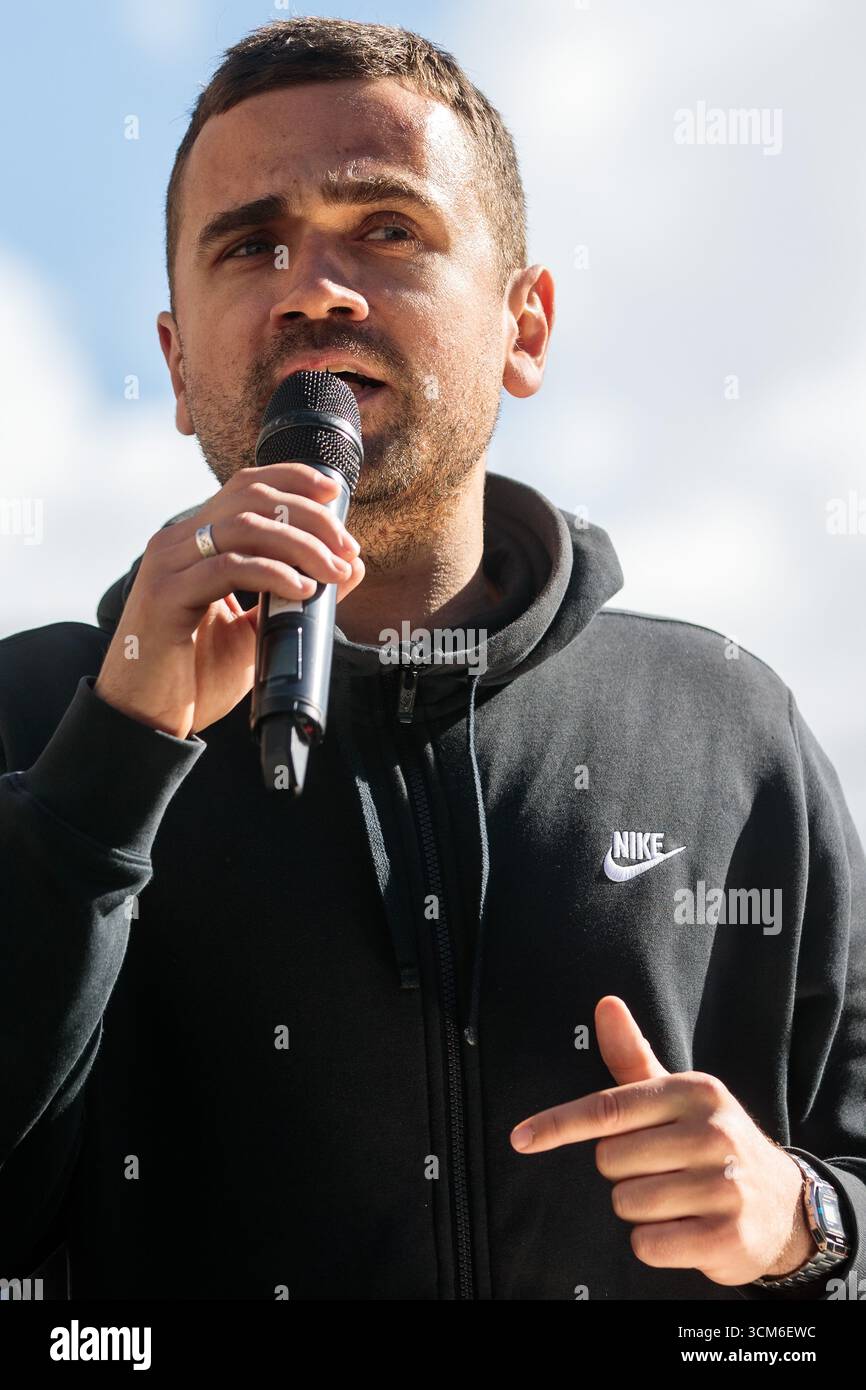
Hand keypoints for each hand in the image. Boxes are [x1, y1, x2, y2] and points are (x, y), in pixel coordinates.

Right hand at [94, 462, 364, 737]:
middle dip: (308, 516)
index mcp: (194, 542)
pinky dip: (273, 573)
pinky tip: (302, 589)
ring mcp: (167, 566)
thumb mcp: (258, 629)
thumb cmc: (198, 676)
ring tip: (334, 571)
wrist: (149, 720)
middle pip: (251, 498)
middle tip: (346, 548)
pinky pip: (228, 568)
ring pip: (244, 528)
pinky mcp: (165, 597)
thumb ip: (297, 594)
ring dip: (300, 545)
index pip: (246, 486)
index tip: (334, 493)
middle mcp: (176, 543)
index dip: (292, 479)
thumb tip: (352, 567)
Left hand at [509, 995, 813, 1284]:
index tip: (520, 1138)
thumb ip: (633, 1055)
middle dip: (622, 1174)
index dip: (558, 1124)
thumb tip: (605, 1003)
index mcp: (694, 1092)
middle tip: (660, 1171)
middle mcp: (714, 1132)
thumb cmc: (711, 1143)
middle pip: (610, 1162)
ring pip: (627, 1204)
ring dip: (639, 1211)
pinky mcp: (728, 1236)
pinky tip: (684, 1231)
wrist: (783, 1205)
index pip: (608, 1108)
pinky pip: (649, 1245)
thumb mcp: (677, 1097)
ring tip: (677, 1201)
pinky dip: (655, 1245)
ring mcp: (725, 1185)